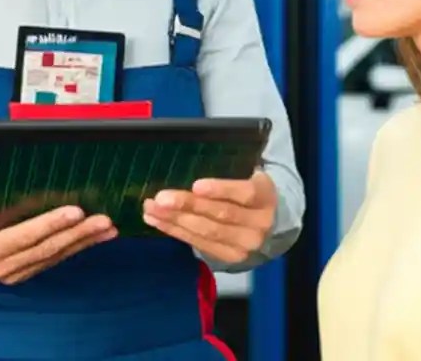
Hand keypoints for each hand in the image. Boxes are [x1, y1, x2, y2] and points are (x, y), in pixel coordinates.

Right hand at [0, 184, 116, 283]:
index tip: (76, 211)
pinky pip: (58, 258)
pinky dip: (80, 245)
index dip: (49, 224)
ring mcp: (16, 273)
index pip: (22, 236)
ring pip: (56, 255)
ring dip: (85, 240)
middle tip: (103, 219)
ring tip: (109, 226)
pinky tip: (100, 234)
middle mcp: (0, 267)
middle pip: (46, 248)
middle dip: (78, 233)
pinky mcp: (29, 272)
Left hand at [142, 170, 276, 264]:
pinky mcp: (230, 257)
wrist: (269, 222)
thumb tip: (187, 162)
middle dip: (188, 205)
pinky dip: (174, 231)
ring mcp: (245, 244)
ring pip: (207, 231)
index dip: (220, 190)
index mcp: (266, 197)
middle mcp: (259, 224)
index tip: (196, 185)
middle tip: (161, 198)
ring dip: (175, 219)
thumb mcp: (247, 176)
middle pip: (221, 214)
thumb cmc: (249, 190)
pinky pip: (198, 243)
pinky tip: (156, 220)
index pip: (245, 193)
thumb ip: (228, 172)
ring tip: (151, 208)